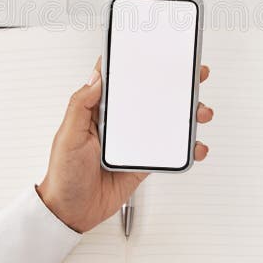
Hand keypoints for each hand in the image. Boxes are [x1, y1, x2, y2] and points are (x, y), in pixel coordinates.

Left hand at [37, 58, 213, 232]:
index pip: (118, 80)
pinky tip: (195, 146)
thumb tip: (96, 77)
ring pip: (165, 120)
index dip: (135, 63)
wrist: (72, 212)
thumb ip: (81, 105)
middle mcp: (118, 122)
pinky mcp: (144, 161)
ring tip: (200, 113)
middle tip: (193, 76)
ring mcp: (134, 141)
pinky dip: (186, 147)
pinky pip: (169, 149)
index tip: (156, 50)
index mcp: (98, 111)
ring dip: (186, 114)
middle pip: (150, 96)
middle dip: (174, 84)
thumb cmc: (63, 174)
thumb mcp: (67, 136)